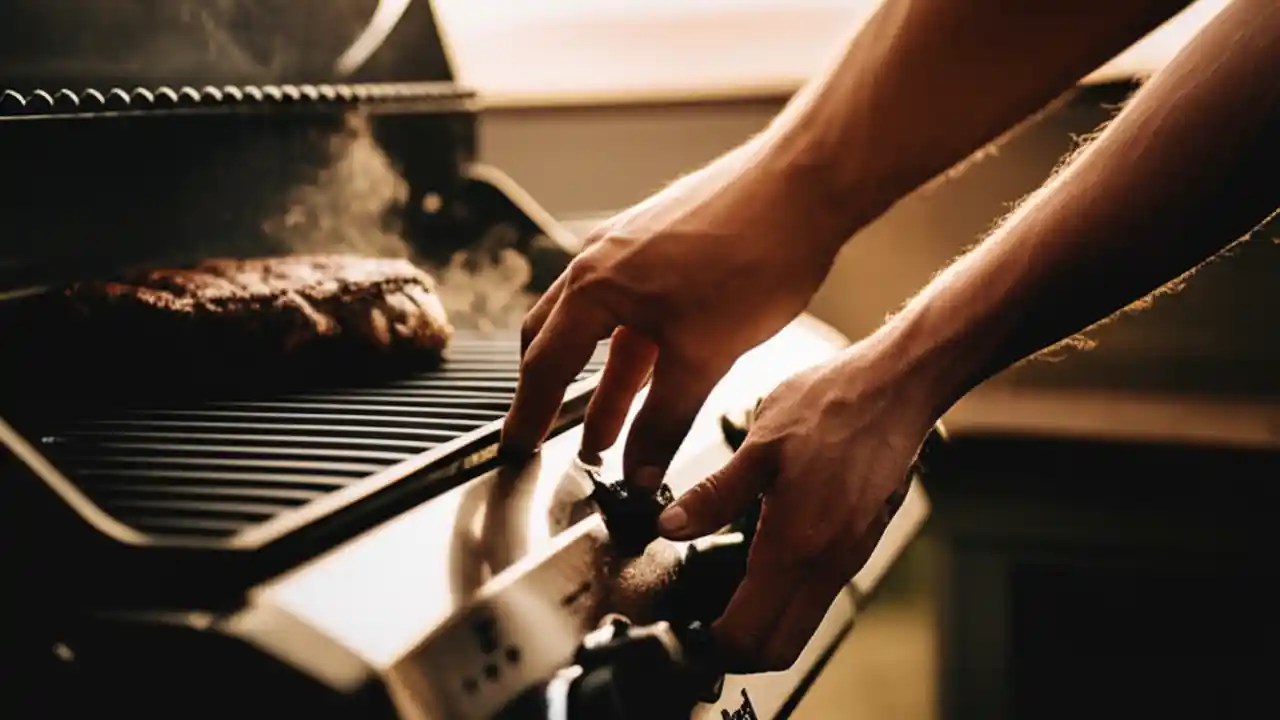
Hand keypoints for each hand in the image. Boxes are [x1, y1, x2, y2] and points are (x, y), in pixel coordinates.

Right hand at [501, 142, 852, 487]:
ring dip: (602, 379)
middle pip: (555, 336)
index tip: (517, 448)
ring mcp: (633, 247)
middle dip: (551, 392)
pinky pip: (631, 305)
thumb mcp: (703, 357)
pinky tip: (653, 377)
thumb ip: (663, 423)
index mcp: (593, 285)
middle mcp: (601, 260)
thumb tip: (639, 474)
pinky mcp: (665, 243)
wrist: (804, 185)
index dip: (529, 415)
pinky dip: (630, 349)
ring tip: (609, 431)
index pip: (543, 364)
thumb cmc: (752, 253)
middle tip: (546, 434)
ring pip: (600, 326)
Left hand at [657, 338, 937, 670]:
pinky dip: (785, 602)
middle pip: (779, 647)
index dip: (712, 644)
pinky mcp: (858, 545)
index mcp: (796, 544)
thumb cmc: (832, 405)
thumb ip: (714, 494)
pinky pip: (817, 596)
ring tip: (720, 599)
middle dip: (737, 651)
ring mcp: (848, 557)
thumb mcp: (759, 444)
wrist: (896, 388)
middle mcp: (828, 563)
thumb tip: (669, 527)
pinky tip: (759, 567)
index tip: (685, 630)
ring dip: (762, 627)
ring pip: (800, 625)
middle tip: (700, 626)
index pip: (750, 634)